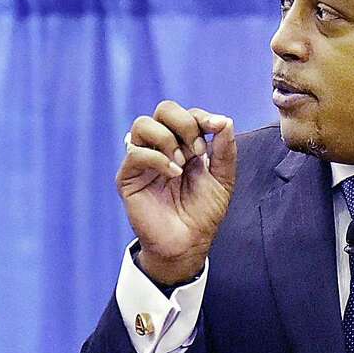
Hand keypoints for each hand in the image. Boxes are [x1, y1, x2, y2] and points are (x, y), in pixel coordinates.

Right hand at [118, 101, 236, 285]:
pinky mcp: (128, 178)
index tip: (217, 128)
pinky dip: (158, 158)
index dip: (201, 116)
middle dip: (185, 123)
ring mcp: (143, 161)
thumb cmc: (203, 213)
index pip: (186, 114)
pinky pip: (135, 153)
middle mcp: (160, 147)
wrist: (188, 243)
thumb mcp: (223, 179)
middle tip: (198, 150)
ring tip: (183, 162)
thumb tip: (225, 120)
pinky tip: (173, 173)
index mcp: (182, 144)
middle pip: (163, 109)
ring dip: (168, 138)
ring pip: (142, 124)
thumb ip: (225, 150)